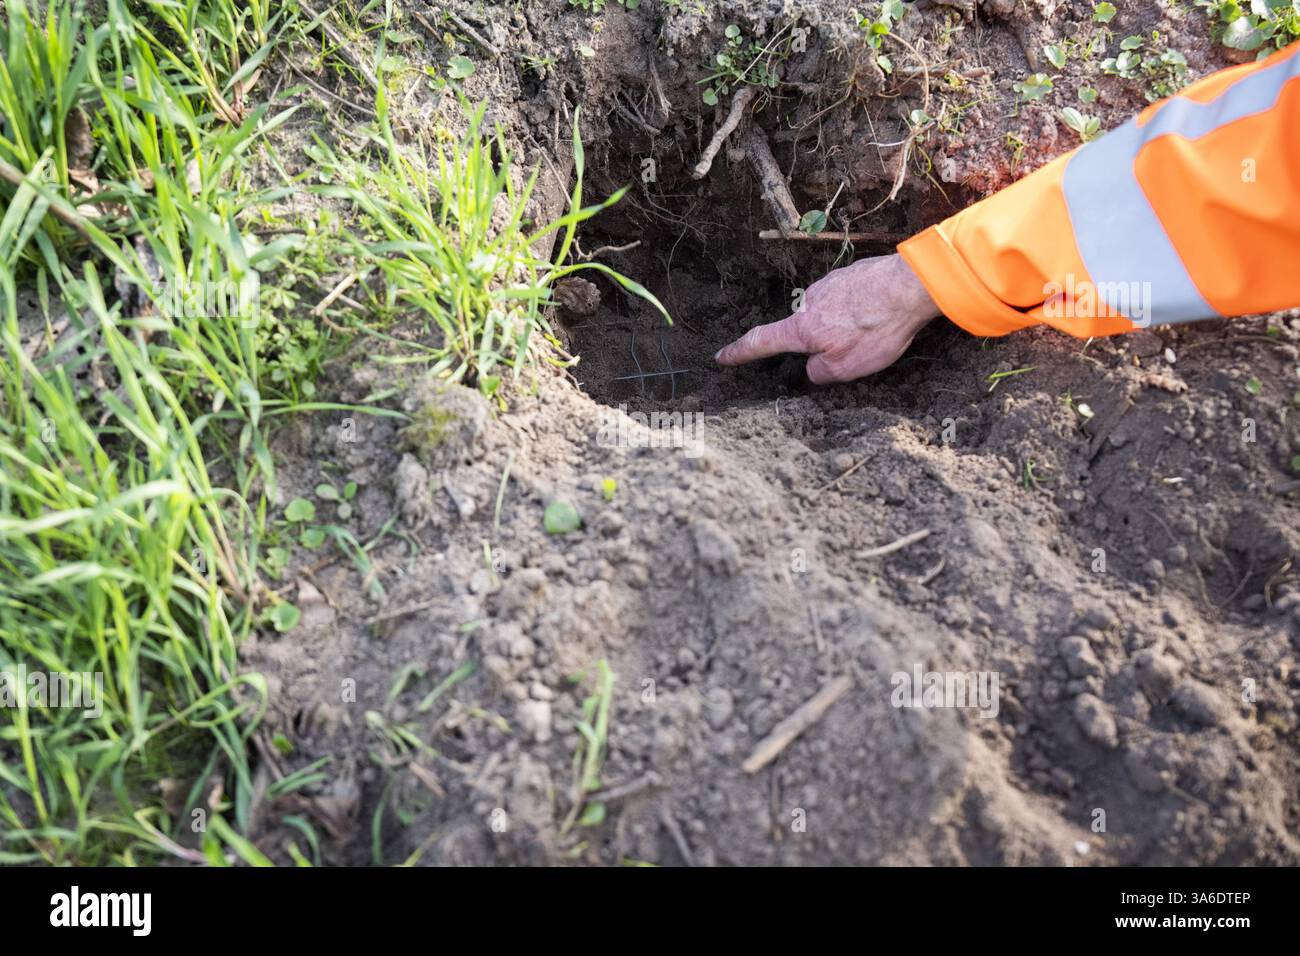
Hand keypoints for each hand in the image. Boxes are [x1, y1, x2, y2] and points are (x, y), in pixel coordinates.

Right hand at [714, 253, 940, 383]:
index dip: (740, 352)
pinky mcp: (849, 275)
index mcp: (802, 328)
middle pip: (802, 329)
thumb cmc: (877, 328)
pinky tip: (879, 316)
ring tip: (875, 333)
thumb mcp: (845, 369)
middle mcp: (808, 301)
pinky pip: (846, 300)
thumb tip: (812, 368)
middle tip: (854, 351)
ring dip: (844, 326)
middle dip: (820, 343)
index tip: (722, 356)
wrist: (911, 285)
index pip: (761, 342)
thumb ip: (819, 373)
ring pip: (827, 315)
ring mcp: (828, 284)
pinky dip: (857, 312)